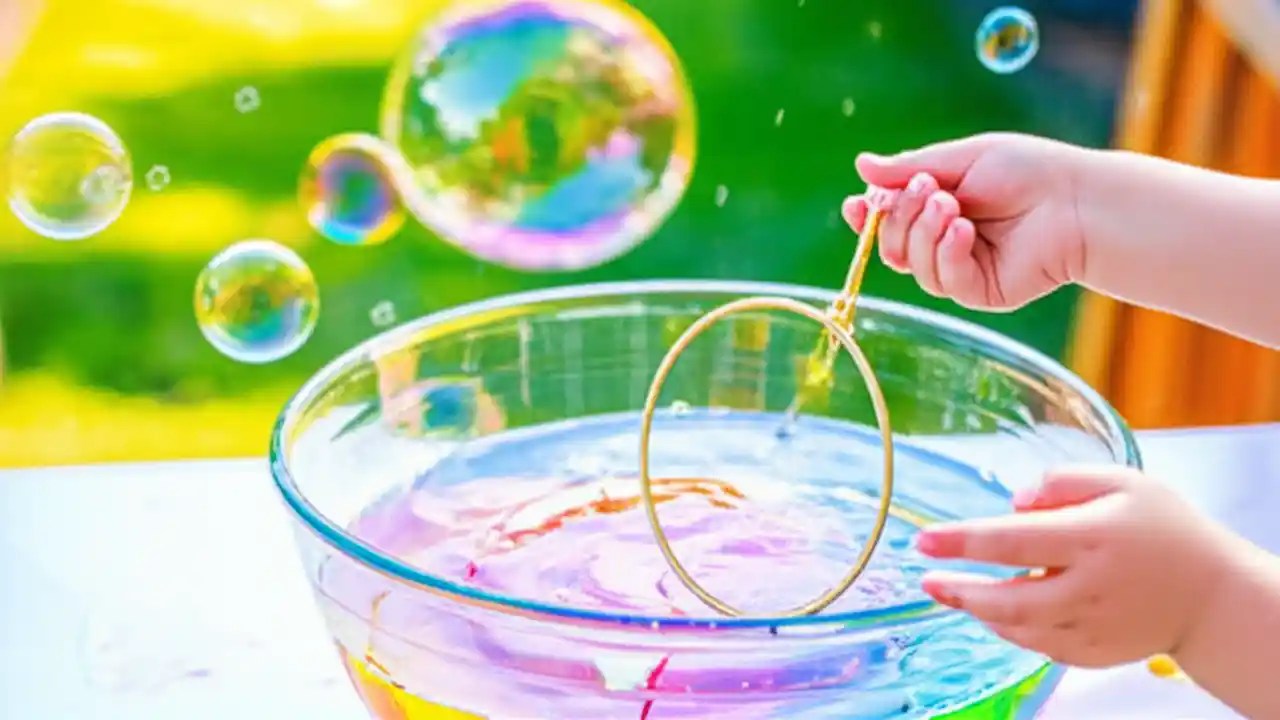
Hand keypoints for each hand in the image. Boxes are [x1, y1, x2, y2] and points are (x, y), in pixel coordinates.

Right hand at [842, 132, 1089, 310]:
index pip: (887, 221)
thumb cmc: (1026, 170)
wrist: (1074, 200)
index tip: (857, 205)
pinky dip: (946, 253)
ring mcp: (960, 270)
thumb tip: (860, 165)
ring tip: (953, 206)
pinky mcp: (979, 292)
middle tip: (928, 189)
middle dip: (900, 217)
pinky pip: (943, 281)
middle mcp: (943, 242)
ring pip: (911, 265)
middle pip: (891, 246)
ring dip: (924, 233)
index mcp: (936, 208)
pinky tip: (965, 231)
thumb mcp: (960, 159)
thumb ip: (909, 167)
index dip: (867, 216)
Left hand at [916, 467, 1229, 667]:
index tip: (922, 540)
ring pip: (1019, 628)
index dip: (961, 541)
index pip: (1012, 540)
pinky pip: (1040, 647)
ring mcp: (1094, 626)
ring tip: (953, 592)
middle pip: (1008, 597)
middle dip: (960, 590)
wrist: (1212, 594)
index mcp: (1094, 538)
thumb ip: (1062, 482)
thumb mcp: (1122, 481)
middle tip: (926, 580)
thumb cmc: (1163, 528)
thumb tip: (1012, 502)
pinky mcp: (1096, 653)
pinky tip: (995, 613)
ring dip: (980, 611)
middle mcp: (1090, 588)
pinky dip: (1012, 632)